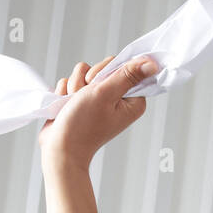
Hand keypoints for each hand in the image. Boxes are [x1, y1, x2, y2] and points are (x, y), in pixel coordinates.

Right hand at [38, 53, 158, 167]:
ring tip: (75, 105)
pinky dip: (67, 92)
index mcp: (133, 100)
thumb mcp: (106, 94)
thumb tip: (152, 64)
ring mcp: (99, 100)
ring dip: (75, 86)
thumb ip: (128, 75)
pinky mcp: (83, 100)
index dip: (108, 70)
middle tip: (85, 97)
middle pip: (103, 67)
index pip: (125, 66)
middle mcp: (118, 99)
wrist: (59, 148)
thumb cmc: (83, 125)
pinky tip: (68, 106)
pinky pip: (73, 82)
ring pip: (84, 73)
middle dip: (88, 79)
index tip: (99, 84)